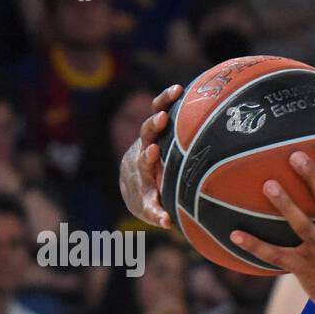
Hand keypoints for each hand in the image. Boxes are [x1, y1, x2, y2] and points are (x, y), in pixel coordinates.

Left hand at [120, 83, 181, 228]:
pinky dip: (168, 100)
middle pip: (145, 136)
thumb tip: (166, 224)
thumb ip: (156, 213)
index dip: (147, 158)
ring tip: (176, 91)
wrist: (133, 182)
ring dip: (162, 105)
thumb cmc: (148, 198)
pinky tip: (181, 88)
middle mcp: (142, 151)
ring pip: (153, 118)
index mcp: (142, 170)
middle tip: (162, 118)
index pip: (142, 163)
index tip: (153, 152)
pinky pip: (161, 111)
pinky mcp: (156, 129)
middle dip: (152, 127)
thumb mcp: (149, 207)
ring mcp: (149, 138)